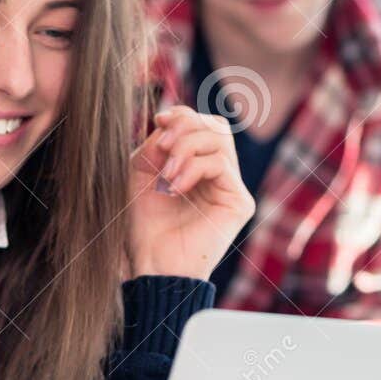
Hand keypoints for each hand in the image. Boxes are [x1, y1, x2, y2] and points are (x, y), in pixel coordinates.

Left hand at [126, 106, 254, 280]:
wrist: (150, 264)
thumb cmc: (142, 224)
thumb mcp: (141, 172)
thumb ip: (157, 143)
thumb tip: (171, 121)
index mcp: (198, 165)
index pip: (205, 124)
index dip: (184, 115)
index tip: (159, 121)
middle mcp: (218, 175)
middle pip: (217, 126)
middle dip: (186, 127)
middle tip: (161, 147)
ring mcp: (231, 188)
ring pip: (220, 140)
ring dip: (186, 148)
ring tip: (165, 175)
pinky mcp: (239, 203)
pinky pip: (221, 165)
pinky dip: (193, 168)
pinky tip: (174, 188)